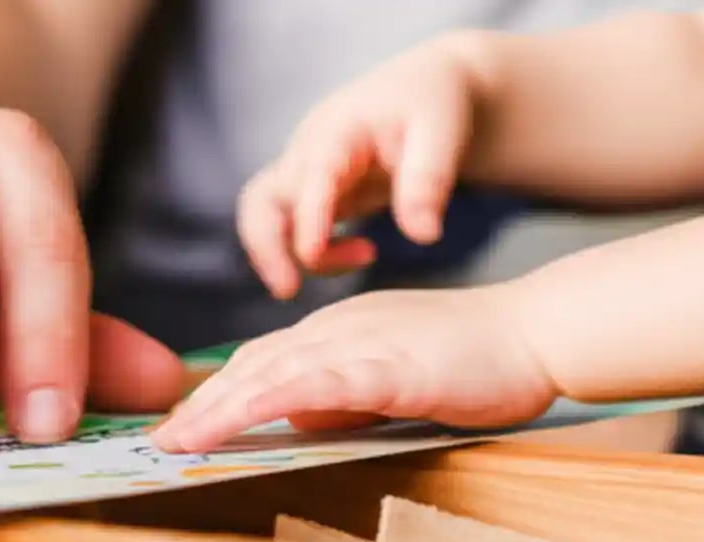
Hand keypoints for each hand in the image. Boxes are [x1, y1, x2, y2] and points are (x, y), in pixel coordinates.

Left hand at [149, 285, 558, 452]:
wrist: (533, 332)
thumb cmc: (474, 358)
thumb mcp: (393, 378)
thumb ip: (343, 394)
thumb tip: (295, 420)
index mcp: (338, 332)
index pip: (262, 361)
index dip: (216, 393)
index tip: (181, 424)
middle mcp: (338, 331)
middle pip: (253, 366)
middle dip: (201, 405)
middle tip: (157, 441)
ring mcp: (361, 344)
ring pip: (273, 373)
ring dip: (218, 407)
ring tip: (177, 441)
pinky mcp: (388, 367)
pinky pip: (318, 384)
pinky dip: (270, 401)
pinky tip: (238, 418)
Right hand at [238, 34, 485, 298]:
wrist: (426, 89)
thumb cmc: (433, 103)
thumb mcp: (442, 131)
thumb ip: (429, 179)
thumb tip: (423, 236)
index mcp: (338, 128)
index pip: (312, 174)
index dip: (308, 215)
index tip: (311, 253)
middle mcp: (307, 151)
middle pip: (261, 200)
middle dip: (266, 246)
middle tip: (288, 291)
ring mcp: (305, 174)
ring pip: (269, 221)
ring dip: (292, 254)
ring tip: (364, 258)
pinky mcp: (314, 195)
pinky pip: (293, 231)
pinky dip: (317, 253)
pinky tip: (366, 252)